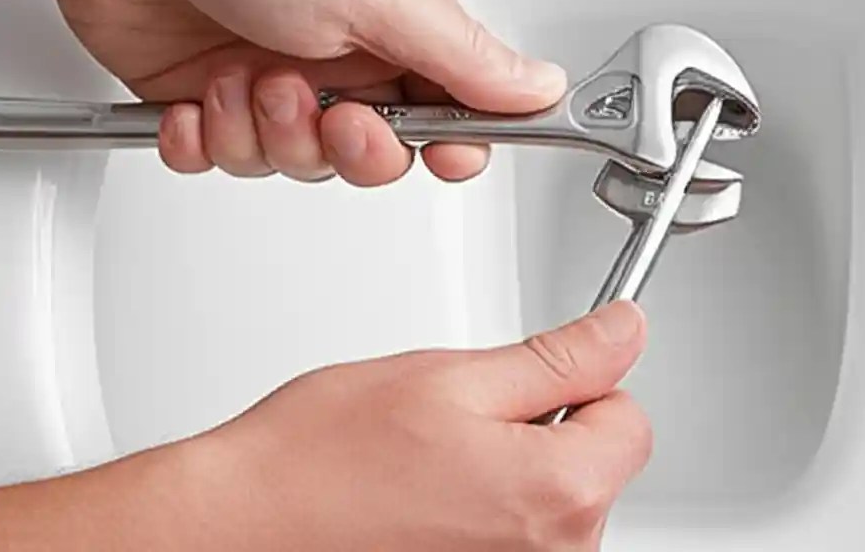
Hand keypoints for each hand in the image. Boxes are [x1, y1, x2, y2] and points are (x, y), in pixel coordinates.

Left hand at [0, 0, 565, 185]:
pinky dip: (202, 141)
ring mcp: (271, 73)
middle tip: (329, 112)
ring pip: (293, 163)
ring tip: (246, 77)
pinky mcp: (204, 93)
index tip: (442, 156)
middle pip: (373, 154)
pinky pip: (218, 158)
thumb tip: (540, 86)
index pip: (453, 113)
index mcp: (399, 24)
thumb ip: (465, 58)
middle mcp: (340, 53)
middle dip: (346, 146)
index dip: (451, 147)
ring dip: (264, 134)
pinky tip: (195, 102)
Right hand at [0, 302, 651, 550]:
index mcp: (558, 494)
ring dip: (507, 475)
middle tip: (456, 422)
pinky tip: (421, 505)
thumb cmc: (317, 463)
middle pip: (596, 467)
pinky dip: (479, 517)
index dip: (579, 384)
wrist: (234, 532)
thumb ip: (556, 358)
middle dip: (541, 431)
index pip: (630, 419)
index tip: (530, 379)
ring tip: (426, 466)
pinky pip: (513, 540)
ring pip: (552, 504)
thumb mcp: (449, 377)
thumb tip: (623, 332)